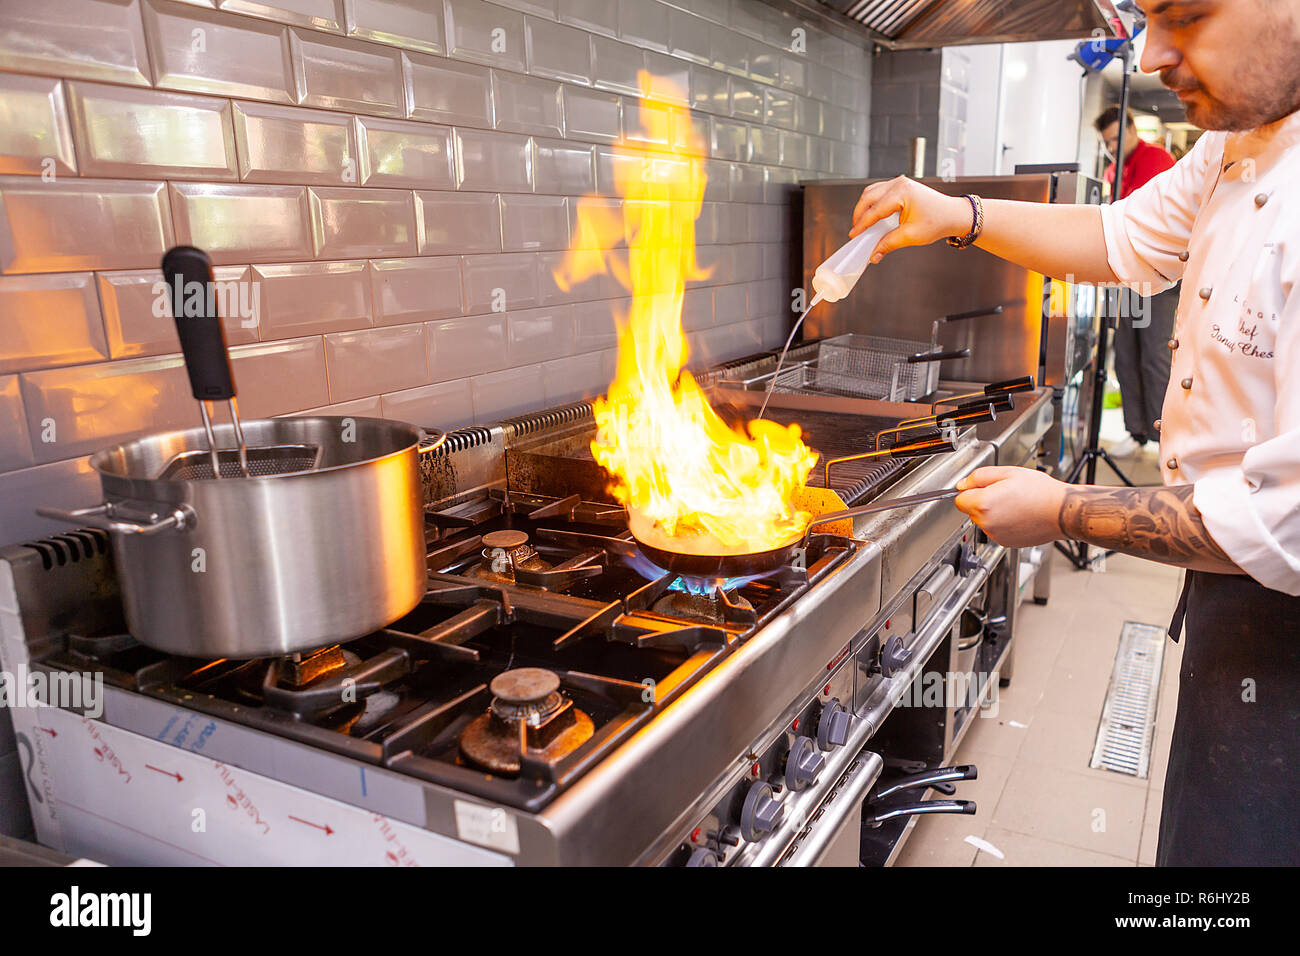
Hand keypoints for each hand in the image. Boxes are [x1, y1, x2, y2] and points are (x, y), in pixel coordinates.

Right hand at [850, 176, 973, 262]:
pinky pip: (879, 192)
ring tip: (862, 224)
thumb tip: (874, 254)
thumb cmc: (938, 221)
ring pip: (871, 192)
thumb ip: (888, 244)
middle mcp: (899, 183)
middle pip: (868, 197)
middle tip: (856, 231)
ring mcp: (900, 182)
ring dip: (864, 208)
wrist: (953, 214)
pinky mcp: (901, 186)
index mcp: (902, 193)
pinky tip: (871, 215)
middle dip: (859, 215)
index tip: (853, 235)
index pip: (874, 210)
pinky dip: (872, 203)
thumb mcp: (911, 236)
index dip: (862, 225)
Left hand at [954, 467, 1066, 548]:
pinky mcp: (1005, 542)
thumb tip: (963, 484)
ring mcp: (996, 535)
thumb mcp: (1008, 472)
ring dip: (993, 513)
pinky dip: (1002, 523)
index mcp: (984, 504)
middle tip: (1004, 492)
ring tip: (1015, 503)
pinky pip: (995, 530)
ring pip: (984, 521)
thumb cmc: (1041, 493)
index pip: (959, 499)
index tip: (980, 488)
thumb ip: (979, 477)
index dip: (970, 491)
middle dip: (982, 501)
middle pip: (971, 511)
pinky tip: (1019, 515)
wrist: (1062, 512)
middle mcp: (987, 523)